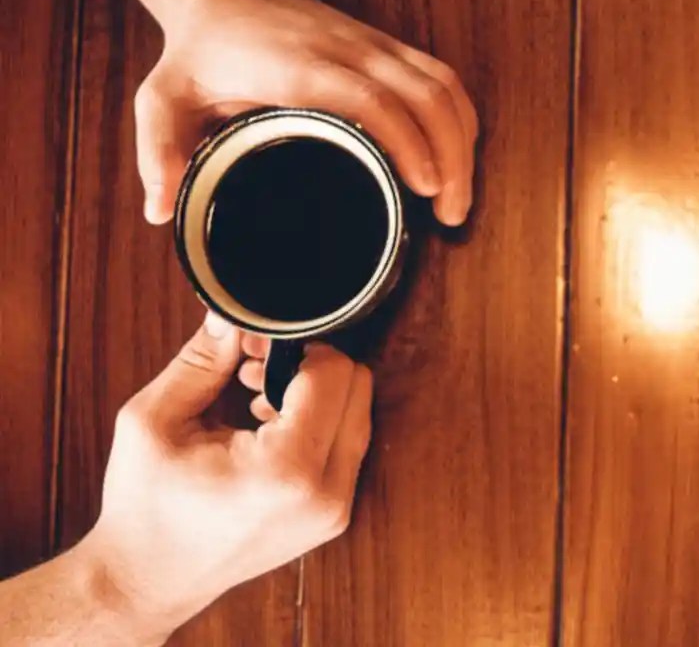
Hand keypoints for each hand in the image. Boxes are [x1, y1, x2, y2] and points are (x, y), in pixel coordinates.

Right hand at [79, 314, 372, 640]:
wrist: (150, 580)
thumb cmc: (146, 509)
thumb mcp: (153, 421)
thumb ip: (201, 359)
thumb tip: (233, 312)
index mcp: (286, 471)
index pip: (332, 372)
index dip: (294, 346)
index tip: (253, 348)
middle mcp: (326, 493)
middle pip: (358, 386)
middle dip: (310, 366)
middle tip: (254, 371)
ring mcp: (337, 508)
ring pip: (360, 412)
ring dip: (317, 393)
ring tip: (256, 400)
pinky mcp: (335, 514)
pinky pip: (351, 443)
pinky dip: (320, 422)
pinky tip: (268, 427)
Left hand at [136, 0, 477, 225]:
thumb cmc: (199, 50)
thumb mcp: (164, 99)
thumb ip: (160, 152)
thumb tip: (160, 212)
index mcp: (301, 67)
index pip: (372, 99)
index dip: (407, 142)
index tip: (426, 187)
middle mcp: (348, 52)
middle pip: (424, 96)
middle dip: (451, 157)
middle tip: (451, 215)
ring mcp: (373, 47)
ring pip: (442, 87)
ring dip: (462, 142)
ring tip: (458, 199)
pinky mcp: (386, 49)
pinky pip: (440, 79)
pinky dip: (459, 119)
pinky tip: (457, 157)